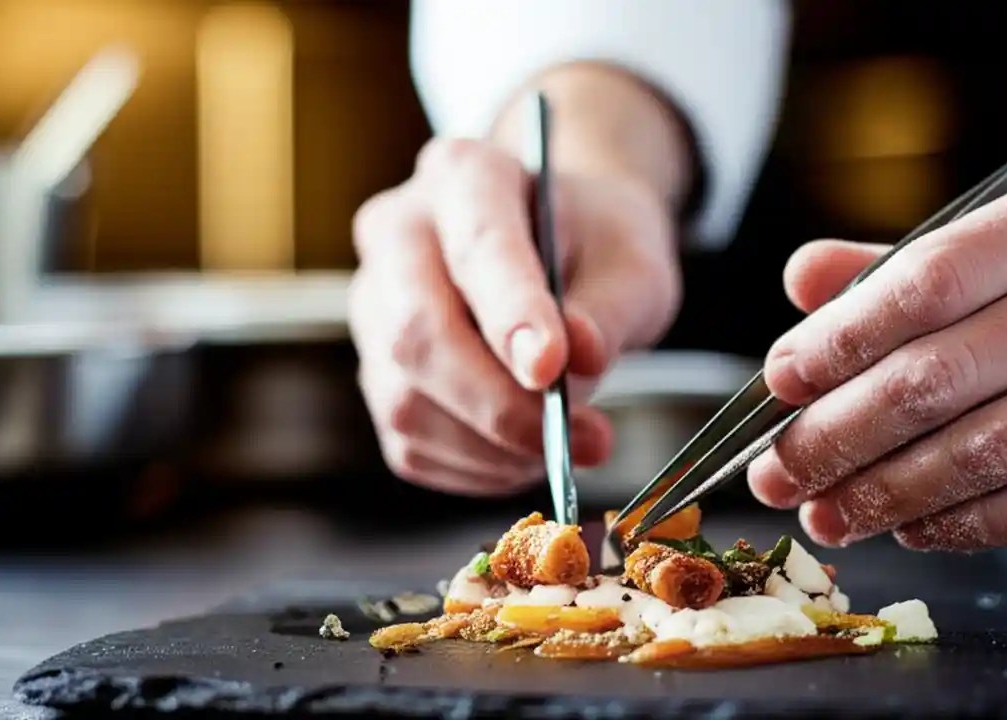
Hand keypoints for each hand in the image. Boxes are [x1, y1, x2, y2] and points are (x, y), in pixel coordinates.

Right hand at [349, 137, 680, 495]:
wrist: (566, 251)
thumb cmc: (596, 246)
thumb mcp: (633, 262)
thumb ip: (611, 309)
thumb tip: (579, 360)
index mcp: (463, 175)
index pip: (475, 246)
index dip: (510, 313)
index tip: (552, 368)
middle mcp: (397, 233)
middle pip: (416, 332)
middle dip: (499, 403)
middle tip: (582, 439)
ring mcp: (373, 307)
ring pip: (405, 400)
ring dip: (493, 447)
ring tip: (565, 443)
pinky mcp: (377, 374)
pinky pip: (411, 443)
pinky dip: (476, 466)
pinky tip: (524, 451)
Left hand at [748, 175, 1006, 549]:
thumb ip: (904, 264)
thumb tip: (802, 281)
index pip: (926, 281)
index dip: (839, 339)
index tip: (778, 382)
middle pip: (941, 378)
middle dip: (838, 436)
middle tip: (777, 472)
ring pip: (989, 451)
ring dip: (889, 494)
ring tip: (827, 513)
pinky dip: (969, 524)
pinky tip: (913, 529)